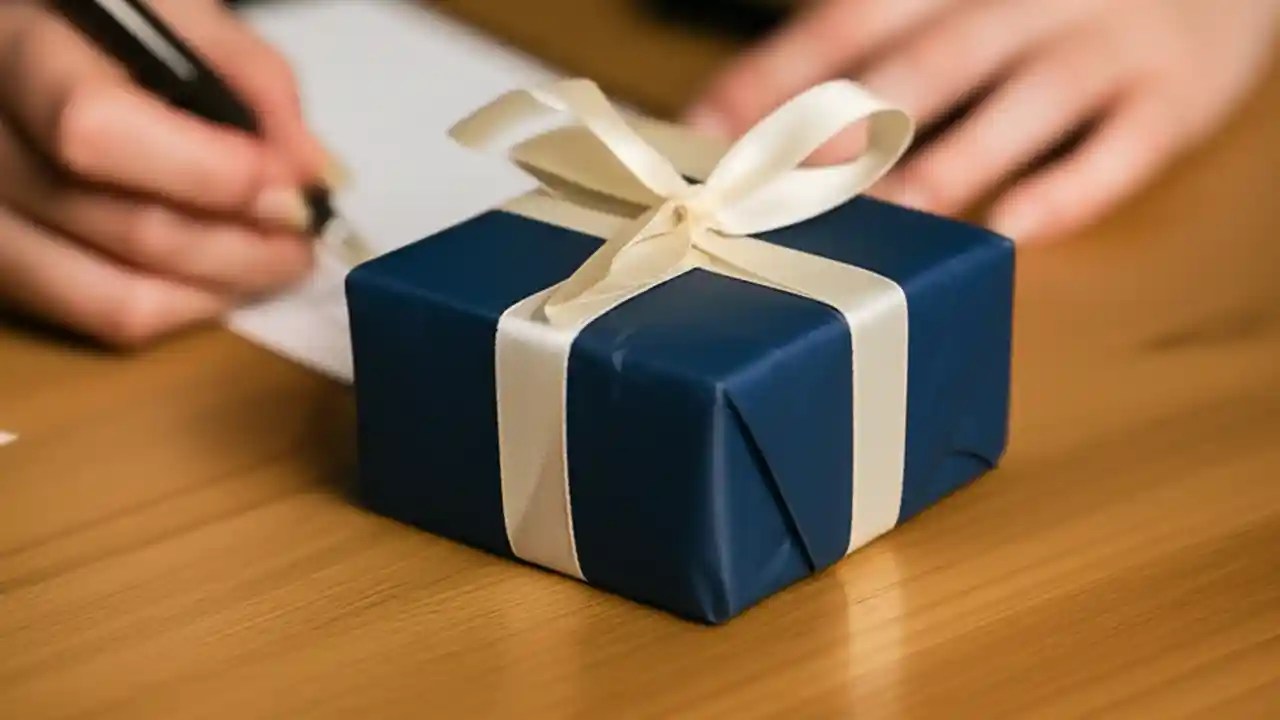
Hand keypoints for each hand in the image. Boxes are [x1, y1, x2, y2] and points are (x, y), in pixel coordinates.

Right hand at [0, 0, 330, 346]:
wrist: (49, 57)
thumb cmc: (120, 36)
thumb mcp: (184, 20)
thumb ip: (253, 80)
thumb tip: (308, 172)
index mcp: (17, 54)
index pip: (96, 129)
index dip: (209, 172)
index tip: (290, 186)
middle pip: (127, 228)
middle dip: (245, 241)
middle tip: (305, 228)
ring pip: (120, 296)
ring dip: (228, 284)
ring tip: (278, 254)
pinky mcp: (12, 274)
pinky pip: (108, 320)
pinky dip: (188, 308)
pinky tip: (223, 274)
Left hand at [686, 0, 1279, 241]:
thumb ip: (882, 40)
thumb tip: (766, 110)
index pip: (847, 23)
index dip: (773, 76)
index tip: (703, 131)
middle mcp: (1025, 3)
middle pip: (922, 65)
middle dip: (844, 126)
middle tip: (774, 186)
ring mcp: (1102, 47)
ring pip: (1016, 108)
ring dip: (946, 166)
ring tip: (882, 220)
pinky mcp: (1171, 97)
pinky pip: (1117, 152)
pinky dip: (1065, 193)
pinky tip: (1009, 232)